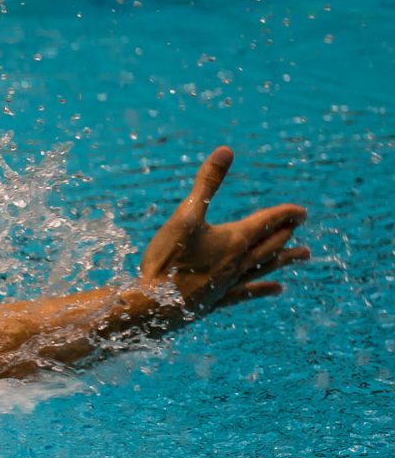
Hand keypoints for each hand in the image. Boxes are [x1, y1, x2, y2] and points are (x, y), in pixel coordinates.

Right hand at [139, 145, 308, 313]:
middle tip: (299, 224)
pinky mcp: (218, 300)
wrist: (153, 306)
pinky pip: (249, 292)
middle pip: (271, 244)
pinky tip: (277, 289)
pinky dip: (264, 288)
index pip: (268, 222)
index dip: (286, 214)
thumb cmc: (167, 260)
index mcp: (235, 239)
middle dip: (286, 232)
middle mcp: (238, 261)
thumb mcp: (185, 215)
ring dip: (285, 259)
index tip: (300, 211)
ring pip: (266, 266)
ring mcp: (230, 282)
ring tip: (304, 255)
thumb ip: (206, 184)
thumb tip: (225, 151)